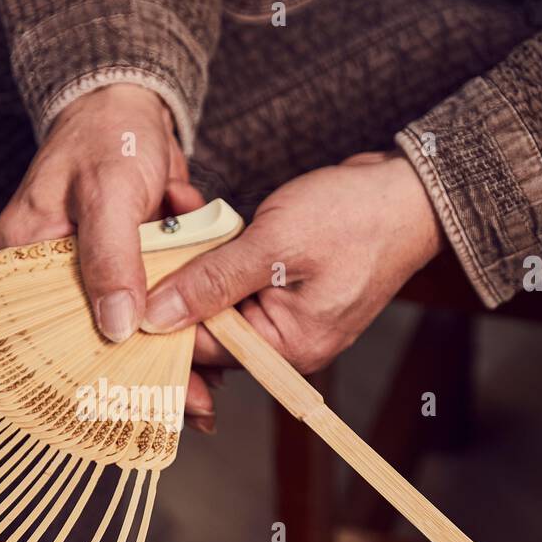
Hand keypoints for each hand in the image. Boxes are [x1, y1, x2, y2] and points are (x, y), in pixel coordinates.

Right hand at [0, 82, 213, 424]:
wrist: (135, 100)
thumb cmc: (108, 135)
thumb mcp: (110, 194)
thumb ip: (112, 259)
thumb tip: (116, 327)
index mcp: (24, 262)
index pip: (47, 334)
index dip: (89, 375)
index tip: (134, 405)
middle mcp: (53, 275)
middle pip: (94, 340)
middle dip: (145, 372)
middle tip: (191, 404)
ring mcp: (92, 272)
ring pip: (130, 327)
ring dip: (172, 348)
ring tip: (211, 386)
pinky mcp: (126, 267)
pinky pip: (153, 302)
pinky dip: (182, 312)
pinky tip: (212, 331)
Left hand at [142, 152, 445, 380]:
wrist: (410, 191)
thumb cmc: (354, 217)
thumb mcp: (273, 245)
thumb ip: (210, 283)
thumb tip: (156, 318)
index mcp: (288, 348)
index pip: (204, 349)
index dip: (163, 317)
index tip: (130, 281)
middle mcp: (287, 343)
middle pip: (208, 327)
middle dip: (177, 283)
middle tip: (153, 236)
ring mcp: (289, 317)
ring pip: (218, 299)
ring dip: (195, 260)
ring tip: (177, 213)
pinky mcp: (288, 290)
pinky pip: (238, 280)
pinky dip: (218, 251)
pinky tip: (200, 216)